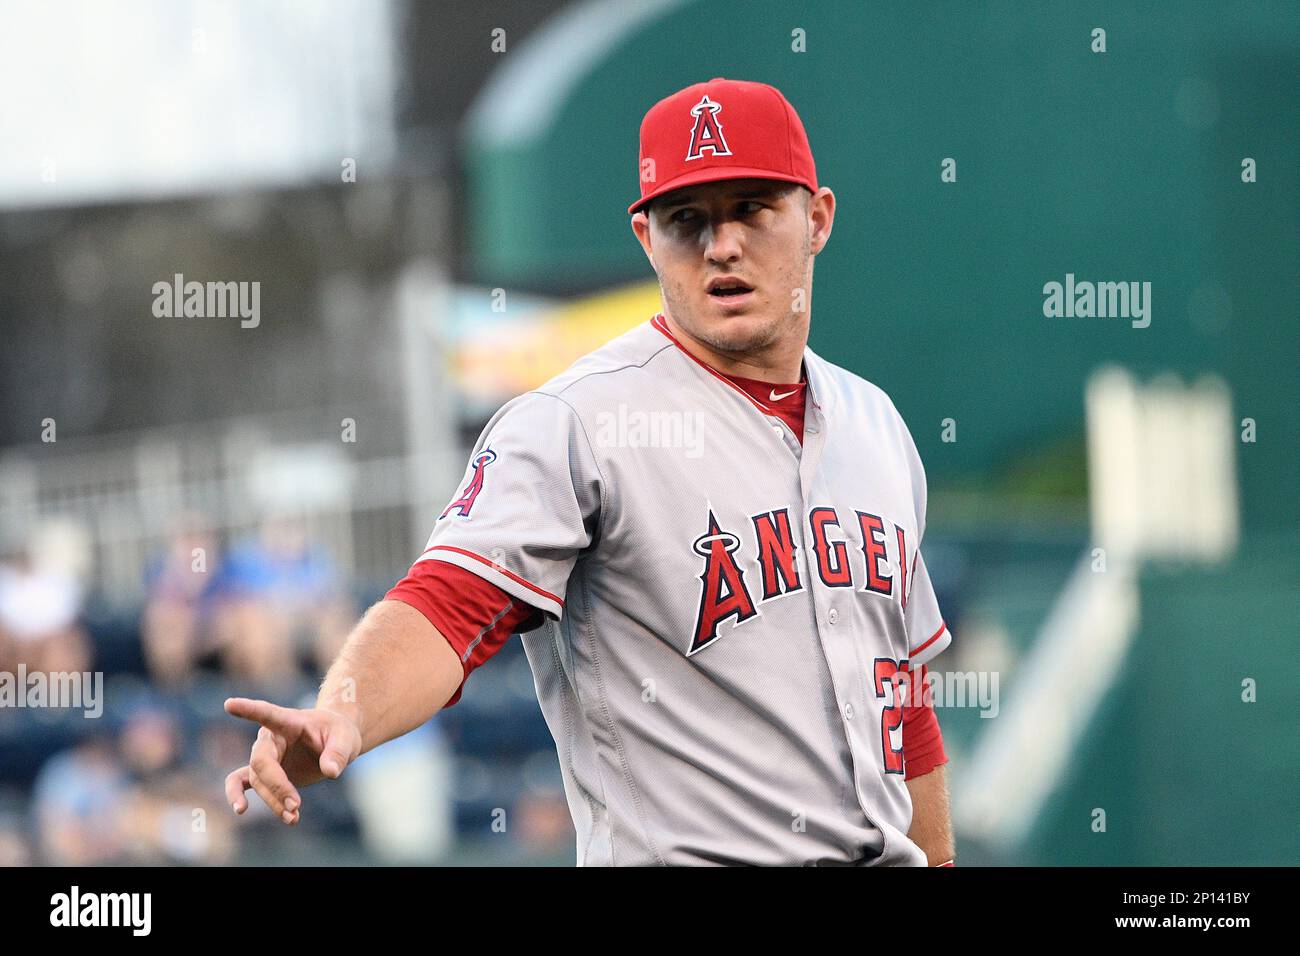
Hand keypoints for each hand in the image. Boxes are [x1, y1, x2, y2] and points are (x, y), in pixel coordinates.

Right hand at [223, 697, 362, 824]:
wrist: (334, 742)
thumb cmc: (338, 734)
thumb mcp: (346, 738)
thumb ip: (338, 753)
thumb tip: (330, 771)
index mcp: (289, 721)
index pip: (267, 714)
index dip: (249, 710)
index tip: (229, 704)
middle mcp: (271, 737)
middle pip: (261, 762)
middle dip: (277, 786)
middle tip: (297, 804)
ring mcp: (265, 755)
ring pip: (258, 780)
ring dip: (274, 801)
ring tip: (294, 818)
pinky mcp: (263, 772)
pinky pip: (240, 782)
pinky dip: (237, 796)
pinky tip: (240, 810)